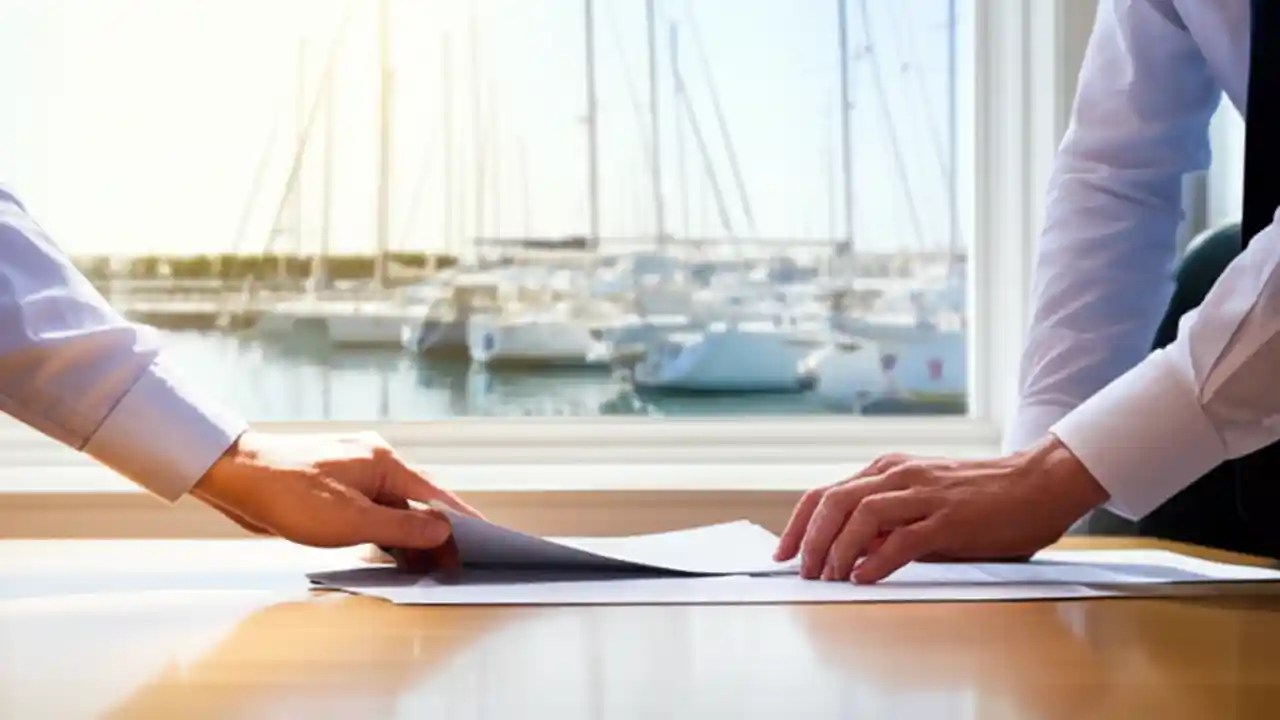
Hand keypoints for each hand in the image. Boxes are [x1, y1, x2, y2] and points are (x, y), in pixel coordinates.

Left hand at [191, 430, 481, 567]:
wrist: (234, 475)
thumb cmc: (288, 492)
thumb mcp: (352, 520)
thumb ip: (402, 528)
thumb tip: (442, 530)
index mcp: (385, 463)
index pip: (437, 495)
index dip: (463, 519)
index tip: (487, 537)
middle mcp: (374, 463)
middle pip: (417, 502)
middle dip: (435, 534)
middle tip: (453, 564)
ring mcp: (353, 473)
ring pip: (392, 507)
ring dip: (407, 534)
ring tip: (425, 565)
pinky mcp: (334, 485)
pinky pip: (370, 509)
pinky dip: (383, 529)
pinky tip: (388, 550)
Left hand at [773, 435, 1108, 583]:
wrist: (1038, 483)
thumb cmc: (981, 497)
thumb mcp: (922, 500)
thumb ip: (887, 520)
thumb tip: (849, 552)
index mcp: (887, 469)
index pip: (825, 493)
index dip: (798, 524)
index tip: (783, 554)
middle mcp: (899, 475)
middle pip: (834, 502)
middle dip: (810, 540)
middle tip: (803, 573)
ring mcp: (924, 494)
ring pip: (862, 516)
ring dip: (837, 550)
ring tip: (829, 578)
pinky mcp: (949, 518)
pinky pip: (903, 539)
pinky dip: (877, 560)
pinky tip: (864, 578)